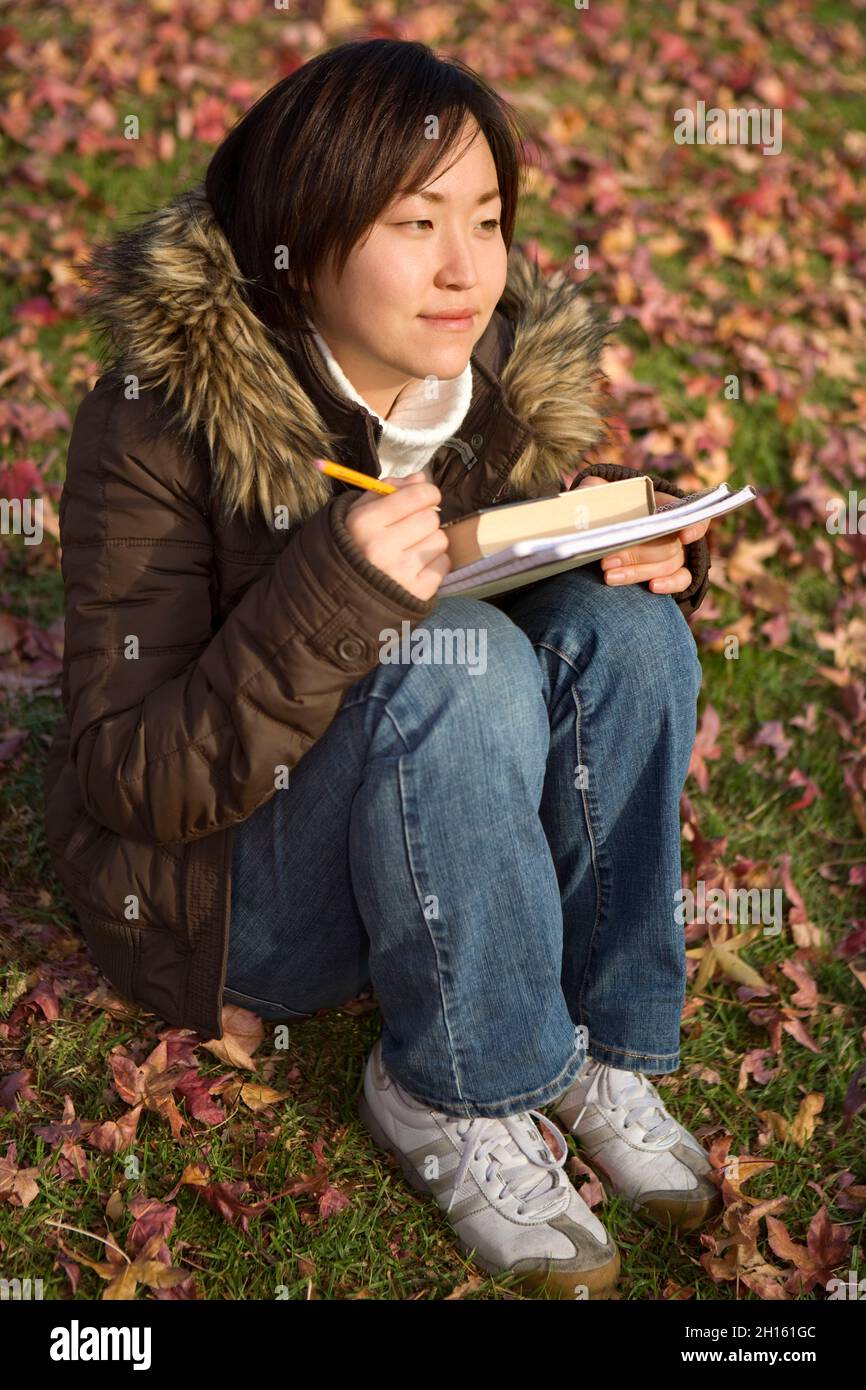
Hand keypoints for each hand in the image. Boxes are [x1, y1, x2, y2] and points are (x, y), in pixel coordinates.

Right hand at [343, 471, 450, 602]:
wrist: (345, 592)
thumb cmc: (356, 545)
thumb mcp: (360, 512)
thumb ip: (389, 489)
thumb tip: (422, 479)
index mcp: (365, 522)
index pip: (417, 495)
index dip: (428, 493)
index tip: (426, 497)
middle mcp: (380, 547)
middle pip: (431, 518)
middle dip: (425, 520)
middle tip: (412, 530)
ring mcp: (399, 572)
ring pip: (440, 540)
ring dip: (430, 542)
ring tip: (412, 550)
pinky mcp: (416, 591)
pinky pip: (444, 564)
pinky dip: (435, 564)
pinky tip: (417, 567)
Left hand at [575, 475, 709, 594]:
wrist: (608, 533)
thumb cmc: (608, 508)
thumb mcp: (600, 494)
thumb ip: (595, 488)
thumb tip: (588, 490)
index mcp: (664, 505)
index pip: (690, 514)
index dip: (692, 526)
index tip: (684, 536)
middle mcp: (675, 530)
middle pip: (668, 546)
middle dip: (636, 554)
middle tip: (606, 560)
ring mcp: (676, 553)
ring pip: (667, 565)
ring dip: (638, 572)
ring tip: (608, 575)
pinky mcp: (672, 573)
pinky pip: (681, 581)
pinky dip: (669, 585)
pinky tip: (652, 588)